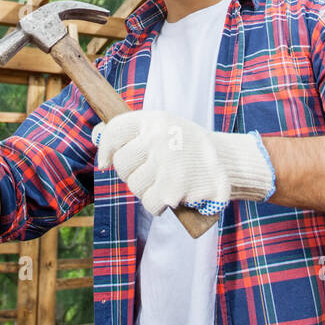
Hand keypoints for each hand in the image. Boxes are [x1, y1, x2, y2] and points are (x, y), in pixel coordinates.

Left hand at [93, 110, 274, 216]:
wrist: (229, 163)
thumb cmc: (189, 147)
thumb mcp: (164, 128)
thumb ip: (133, 132)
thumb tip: (95, 135)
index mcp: (155, 120)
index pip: (115, 129)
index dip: (105, 148)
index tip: (105, 162)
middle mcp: (159, 138)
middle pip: (121, 163)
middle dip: (130, 173)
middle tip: (150, 173)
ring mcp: (167, 163)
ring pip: (134, 185)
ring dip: (147, 190)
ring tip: (167, 181)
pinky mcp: (174, 188)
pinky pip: (149, 203)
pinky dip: (158, 205)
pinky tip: (173, 195)